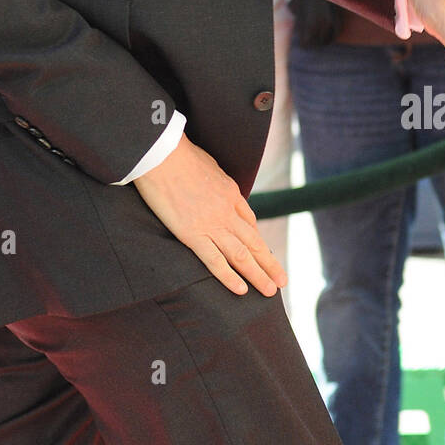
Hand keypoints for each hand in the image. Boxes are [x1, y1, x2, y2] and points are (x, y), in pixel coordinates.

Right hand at [134, 133, 286, 295]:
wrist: (163, 154)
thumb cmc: (181, 154)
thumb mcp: (211, 165)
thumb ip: (218, 182)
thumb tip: (219, 188)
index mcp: (231, 193)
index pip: (249, 222)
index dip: (257, 241)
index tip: (264, 255)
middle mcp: (227, 211)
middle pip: (254, 243)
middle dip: (269, 264)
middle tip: (282, 281)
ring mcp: (211, 224)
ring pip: (241, 255)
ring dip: (258, 275)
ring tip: (270, 290)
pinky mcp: (192, 234)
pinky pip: (214, 261)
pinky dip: (229, 277)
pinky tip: (241, 290)